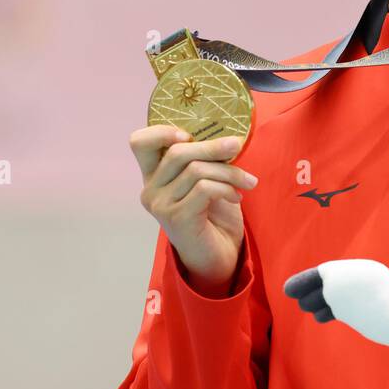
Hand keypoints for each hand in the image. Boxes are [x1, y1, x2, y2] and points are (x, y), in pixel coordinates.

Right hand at [129, 125, 258, 293]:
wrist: (217, 257)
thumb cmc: (214, 215)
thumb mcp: (207, 180)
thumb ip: (206, 159)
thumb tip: (229, 137)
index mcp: (154, 175)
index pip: (139, 143)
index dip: (161, 131)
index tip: (190, 134)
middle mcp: (150, 189)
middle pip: (176, 152)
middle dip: (213, 147)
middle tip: (238, 146)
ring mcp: (161, 205)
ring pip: (196, 170)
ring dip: (230, 172)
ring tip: (248, 182)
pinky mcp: (176, 218)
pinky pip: (204, 189)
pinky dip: (226, 189)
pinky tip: (236, 198)